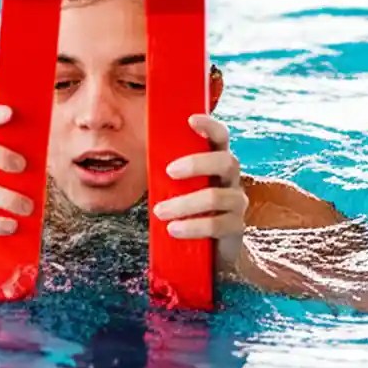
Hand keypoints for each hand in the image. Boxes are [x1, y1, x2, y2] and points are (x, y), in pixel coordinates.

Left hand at [152, 114, 247, 273]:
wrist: (209, 248)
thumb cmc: (188, 209)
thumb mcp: (177, 188)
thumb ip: (167, 174)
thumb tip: (131, 159)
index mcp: (217, 162)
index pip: (221, 137)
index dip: (210, 126)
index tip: (190, 119)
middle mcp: (232, 179)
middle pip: (226, 161)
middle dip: (196, 164)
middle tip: (168, 172)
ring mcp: (236, 202)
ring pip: (216, 196)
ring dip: (184, 204)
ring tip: (160, 212)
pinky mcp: (235, 227)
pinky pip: (217, 224)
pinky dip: (192, 227)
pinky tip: (173, 230)